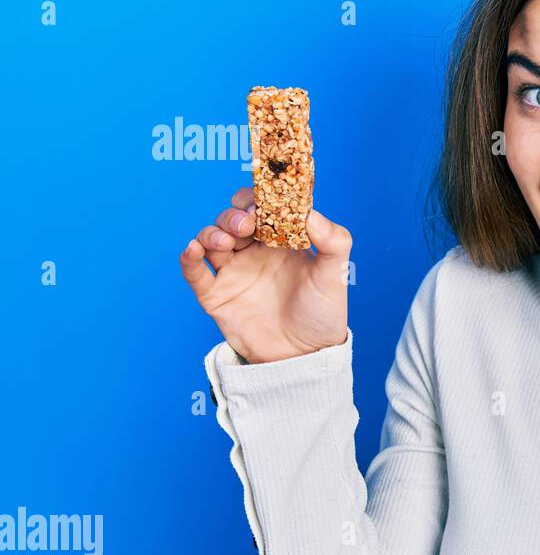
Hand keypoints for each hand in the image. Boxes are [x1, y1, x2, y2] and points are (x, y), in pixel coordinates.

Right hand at [179, 186, 352, 363]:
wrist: (305, 356)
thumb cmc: (322, 313)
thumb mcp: (335, 274)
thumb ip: (334, 241)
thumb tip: (311, 213)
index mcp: (281, 239)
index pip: (262, 206)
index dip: (258, 198)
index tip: (263, 200)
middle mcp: (254, 251)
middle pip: (233, 219)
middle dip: (235, 215)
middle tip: (246, 224)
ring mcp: (233, 272)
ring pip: (212, 238)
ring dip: (213, 232)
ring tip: (226, 241)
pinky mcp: (215, 295)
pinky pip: (195, 272)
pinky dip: (189, 257)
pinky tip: (193, 249)